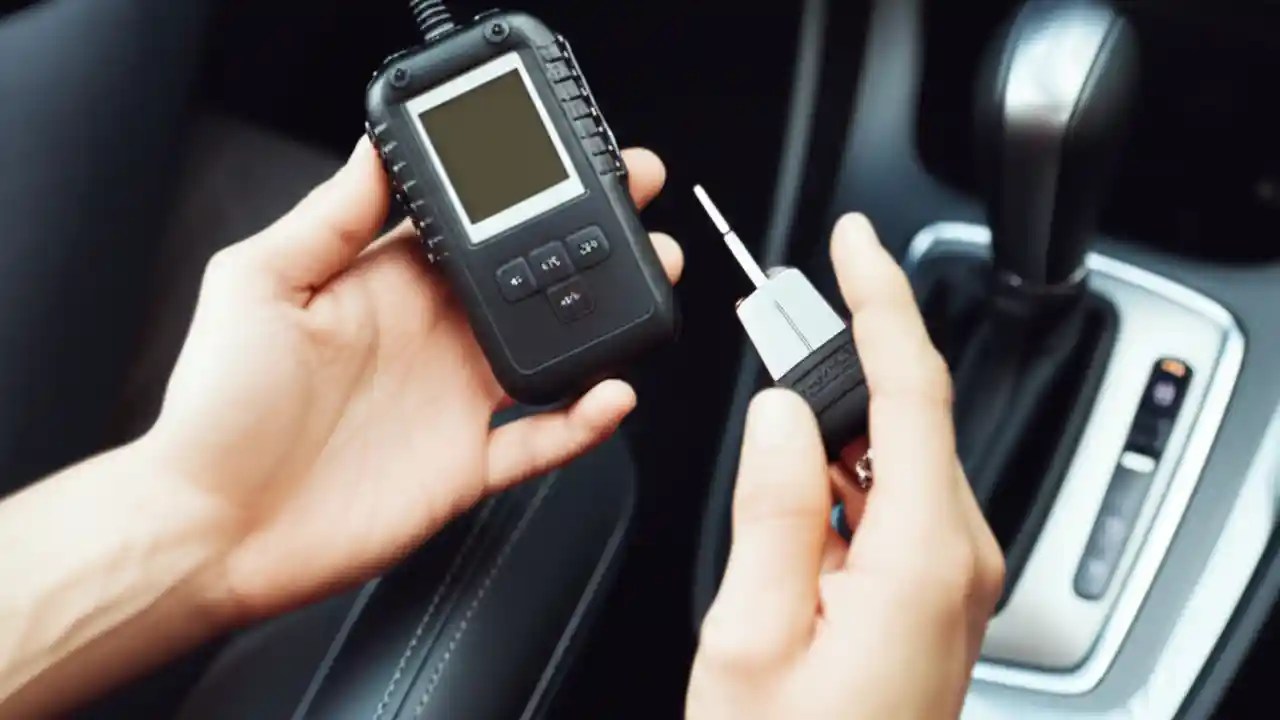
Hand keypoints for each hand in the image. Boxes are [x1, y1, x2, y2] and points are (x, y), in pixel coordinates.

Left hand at [144, 138, 682, 622]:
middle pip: (528, 277)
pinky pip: (544, 439)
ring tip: (649, 281)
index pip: (470, 225)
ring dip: (603, 319)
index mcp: (386, 286)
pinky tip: (610, 394)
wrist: (214, 526)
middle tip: (634, 203)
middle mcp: (429, 336)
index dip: (521, 190)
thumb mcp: (258, 284)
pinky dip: (585, 421)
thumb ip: (329, 218)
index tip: (567, 159)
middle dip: (587, 237)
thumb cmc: (218, 409)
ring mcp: (454, 400)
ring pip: (552, 350)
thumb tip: (376, 148)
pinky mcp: (467, 463)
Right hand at [686, 215, 1002, 718]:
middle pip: (908, 413)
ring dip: (834, 427)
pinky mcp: (935, 595)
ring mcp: (954, 580)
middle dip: (843, 357)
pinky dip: (843, 477)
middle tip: (775, 327)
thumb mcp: (752, 632)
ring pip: (896, 457)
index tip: (855, 243)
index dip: (881, 298)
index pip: (912, 387)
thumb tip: (778, 413)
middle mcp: (959, 560)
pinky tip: (796, 495)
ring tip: (770, 433)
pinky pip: (894, 503)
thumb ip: (771, 505)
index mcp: (922, 557)